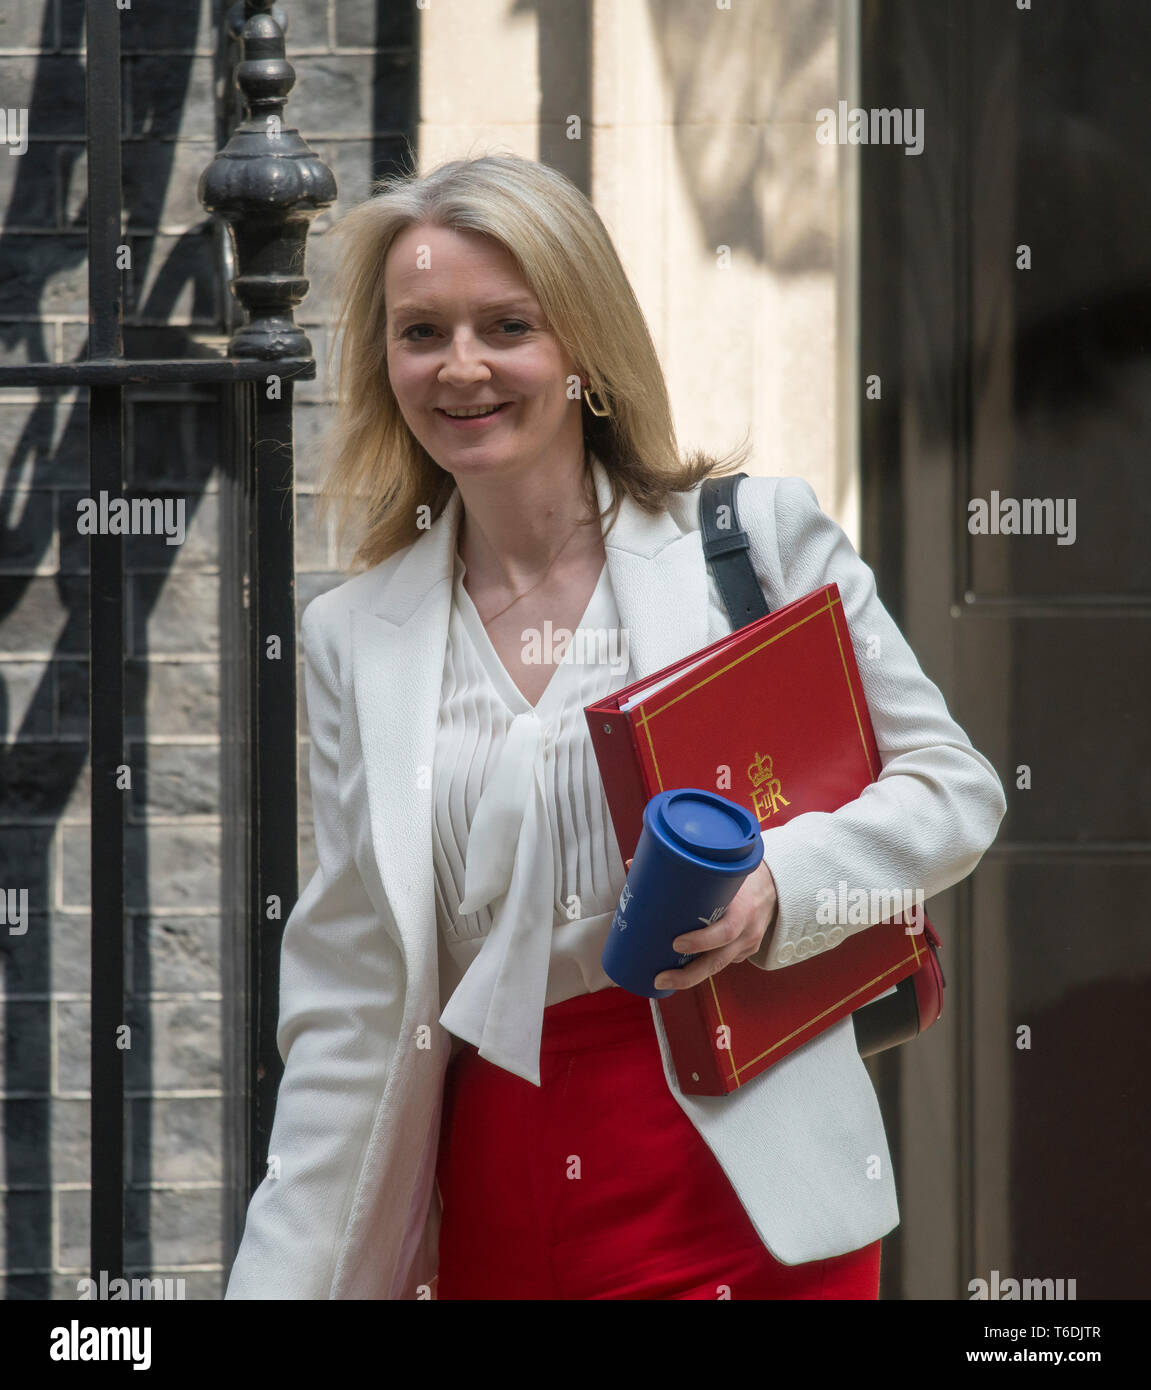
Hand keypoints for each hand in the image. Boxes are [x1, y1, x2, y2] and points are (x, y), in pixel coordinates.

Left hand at [623, 858, 779, 990]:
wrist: (776, 883)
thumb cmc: (740, 873)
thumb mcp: (718, 868)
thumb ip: (679, 868)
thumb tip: (633, 865)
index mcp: (743, 906)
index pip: (726, 930)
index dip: (701, 940)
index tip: (675, 943)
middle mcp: (747, 930)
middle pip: (718, 960)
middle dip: (688, 974)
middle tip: (660, 977)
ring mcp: (748, 943)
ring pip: (719, 967)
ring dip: (690, 978)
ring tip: (663, 981)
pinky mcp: (746, 950)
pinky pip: (724, 962)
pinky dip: (703, 966)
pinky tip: (682, 971)